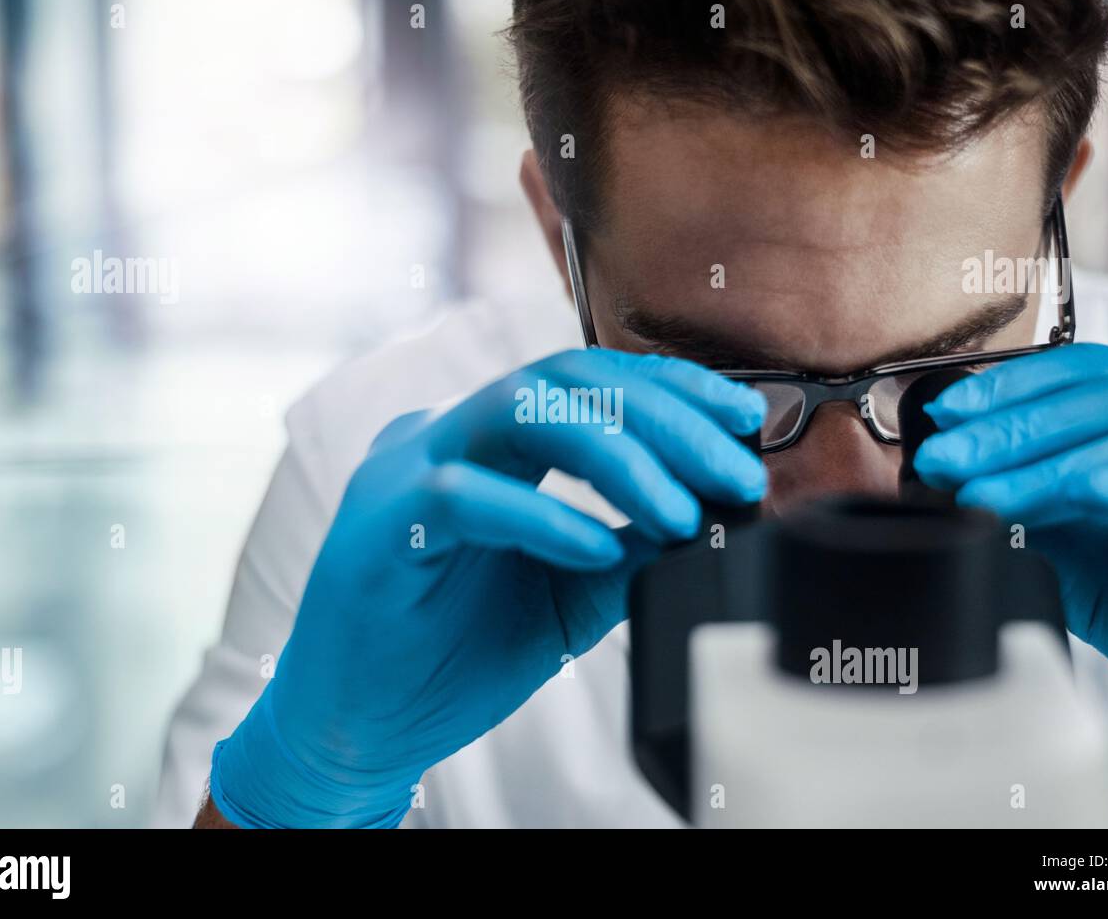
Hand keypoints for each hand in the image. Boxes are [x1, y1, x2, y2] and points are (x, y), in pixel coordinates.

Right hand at [210, 348, 766, 826]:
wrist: (363, 727)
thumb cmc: (454, 653)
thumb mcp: (568, 595)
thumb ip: (627, 548)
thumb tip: (710, 511)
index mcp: (491, 443)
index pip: (588, 380)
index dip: (673, 389)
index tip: (745, 421)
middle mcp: (447, 435)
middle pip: (564, 379)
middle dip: (666, 419)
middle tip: (735, 473)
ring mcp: (407, 469)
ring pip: (519, 413)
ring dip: (619, 457)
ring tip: (680, 511)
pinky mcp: (380, 523)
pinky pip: (464, 496)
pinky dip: (543, 518)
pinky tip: (598, 551)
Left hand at [914, 343, 1107, 738]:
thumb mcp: (1086, 563)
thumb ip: (1033, 518)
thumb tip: (956, 489)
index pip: (1079, 380)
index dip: (1009, 389)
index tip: (945, 415)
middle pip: (1094, 396)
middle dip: (1006, 428)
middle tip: (941, 458)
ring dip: (1046, 458)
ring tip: (979, 490)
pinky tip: (1081, 494)